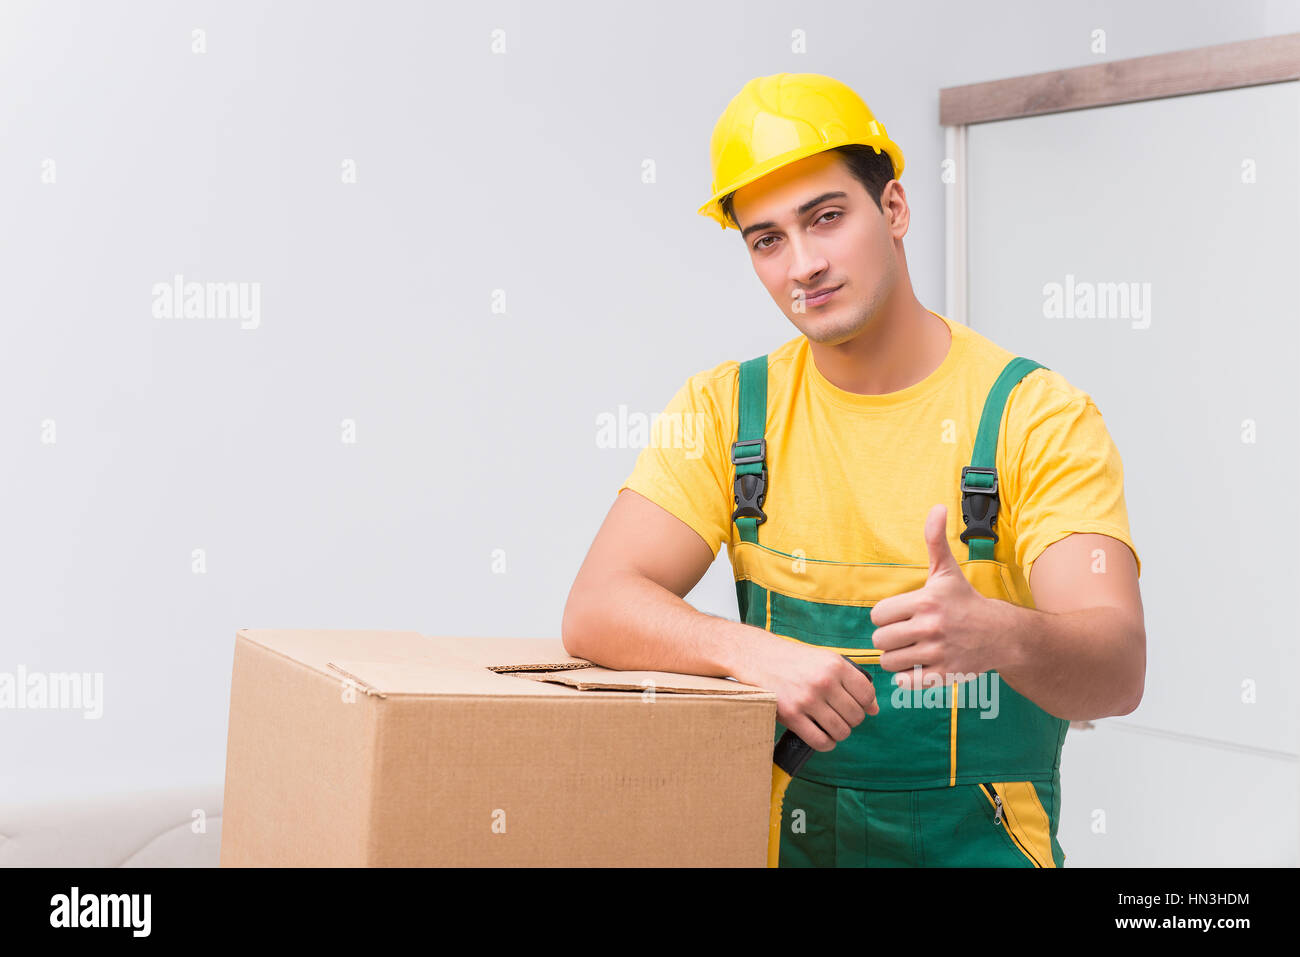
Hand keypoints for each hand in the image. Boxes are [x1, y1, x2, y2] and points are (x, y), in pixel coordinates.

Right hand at [731, 633, 878, 751]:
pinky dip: (826, 744)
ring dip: (839, 733)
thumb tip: (875, 709)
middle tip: (839, 715)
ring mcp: (808, 700)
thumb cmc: (794, 660)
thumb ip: (851, 680)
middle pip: (856, 716)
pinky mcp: (792, 716)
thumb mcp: (825, 660)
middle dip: (851, 720)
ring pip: (841, 731)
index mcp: (836, 665)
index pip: (867, 695)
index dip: (866, 705)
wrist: (757, 657)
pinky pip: (821, 741)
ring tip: (829, 725)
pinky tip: (821, 735)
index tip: (856, 705)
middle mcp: (824, 682)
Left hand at [870, 503, 1007, 689]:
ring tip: (909, 651)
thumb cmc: (965, 601)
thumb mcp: (947, 571)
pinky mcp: (944, 675)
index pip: (878, 615)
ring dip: (895, 659)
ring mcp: (937, 653)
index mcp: (926, 602)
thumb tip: (937, 507)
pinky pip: (906, 683)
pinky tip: (916, 668)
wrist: (1001, 634)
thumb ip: (935, 540)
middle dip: (887, 639)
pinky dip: (906, 679)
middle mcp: (931, 628)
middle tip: (902, 636)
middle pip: (880, 641)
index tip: (899, 616)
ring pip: (890, 663)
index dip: (885, 616)